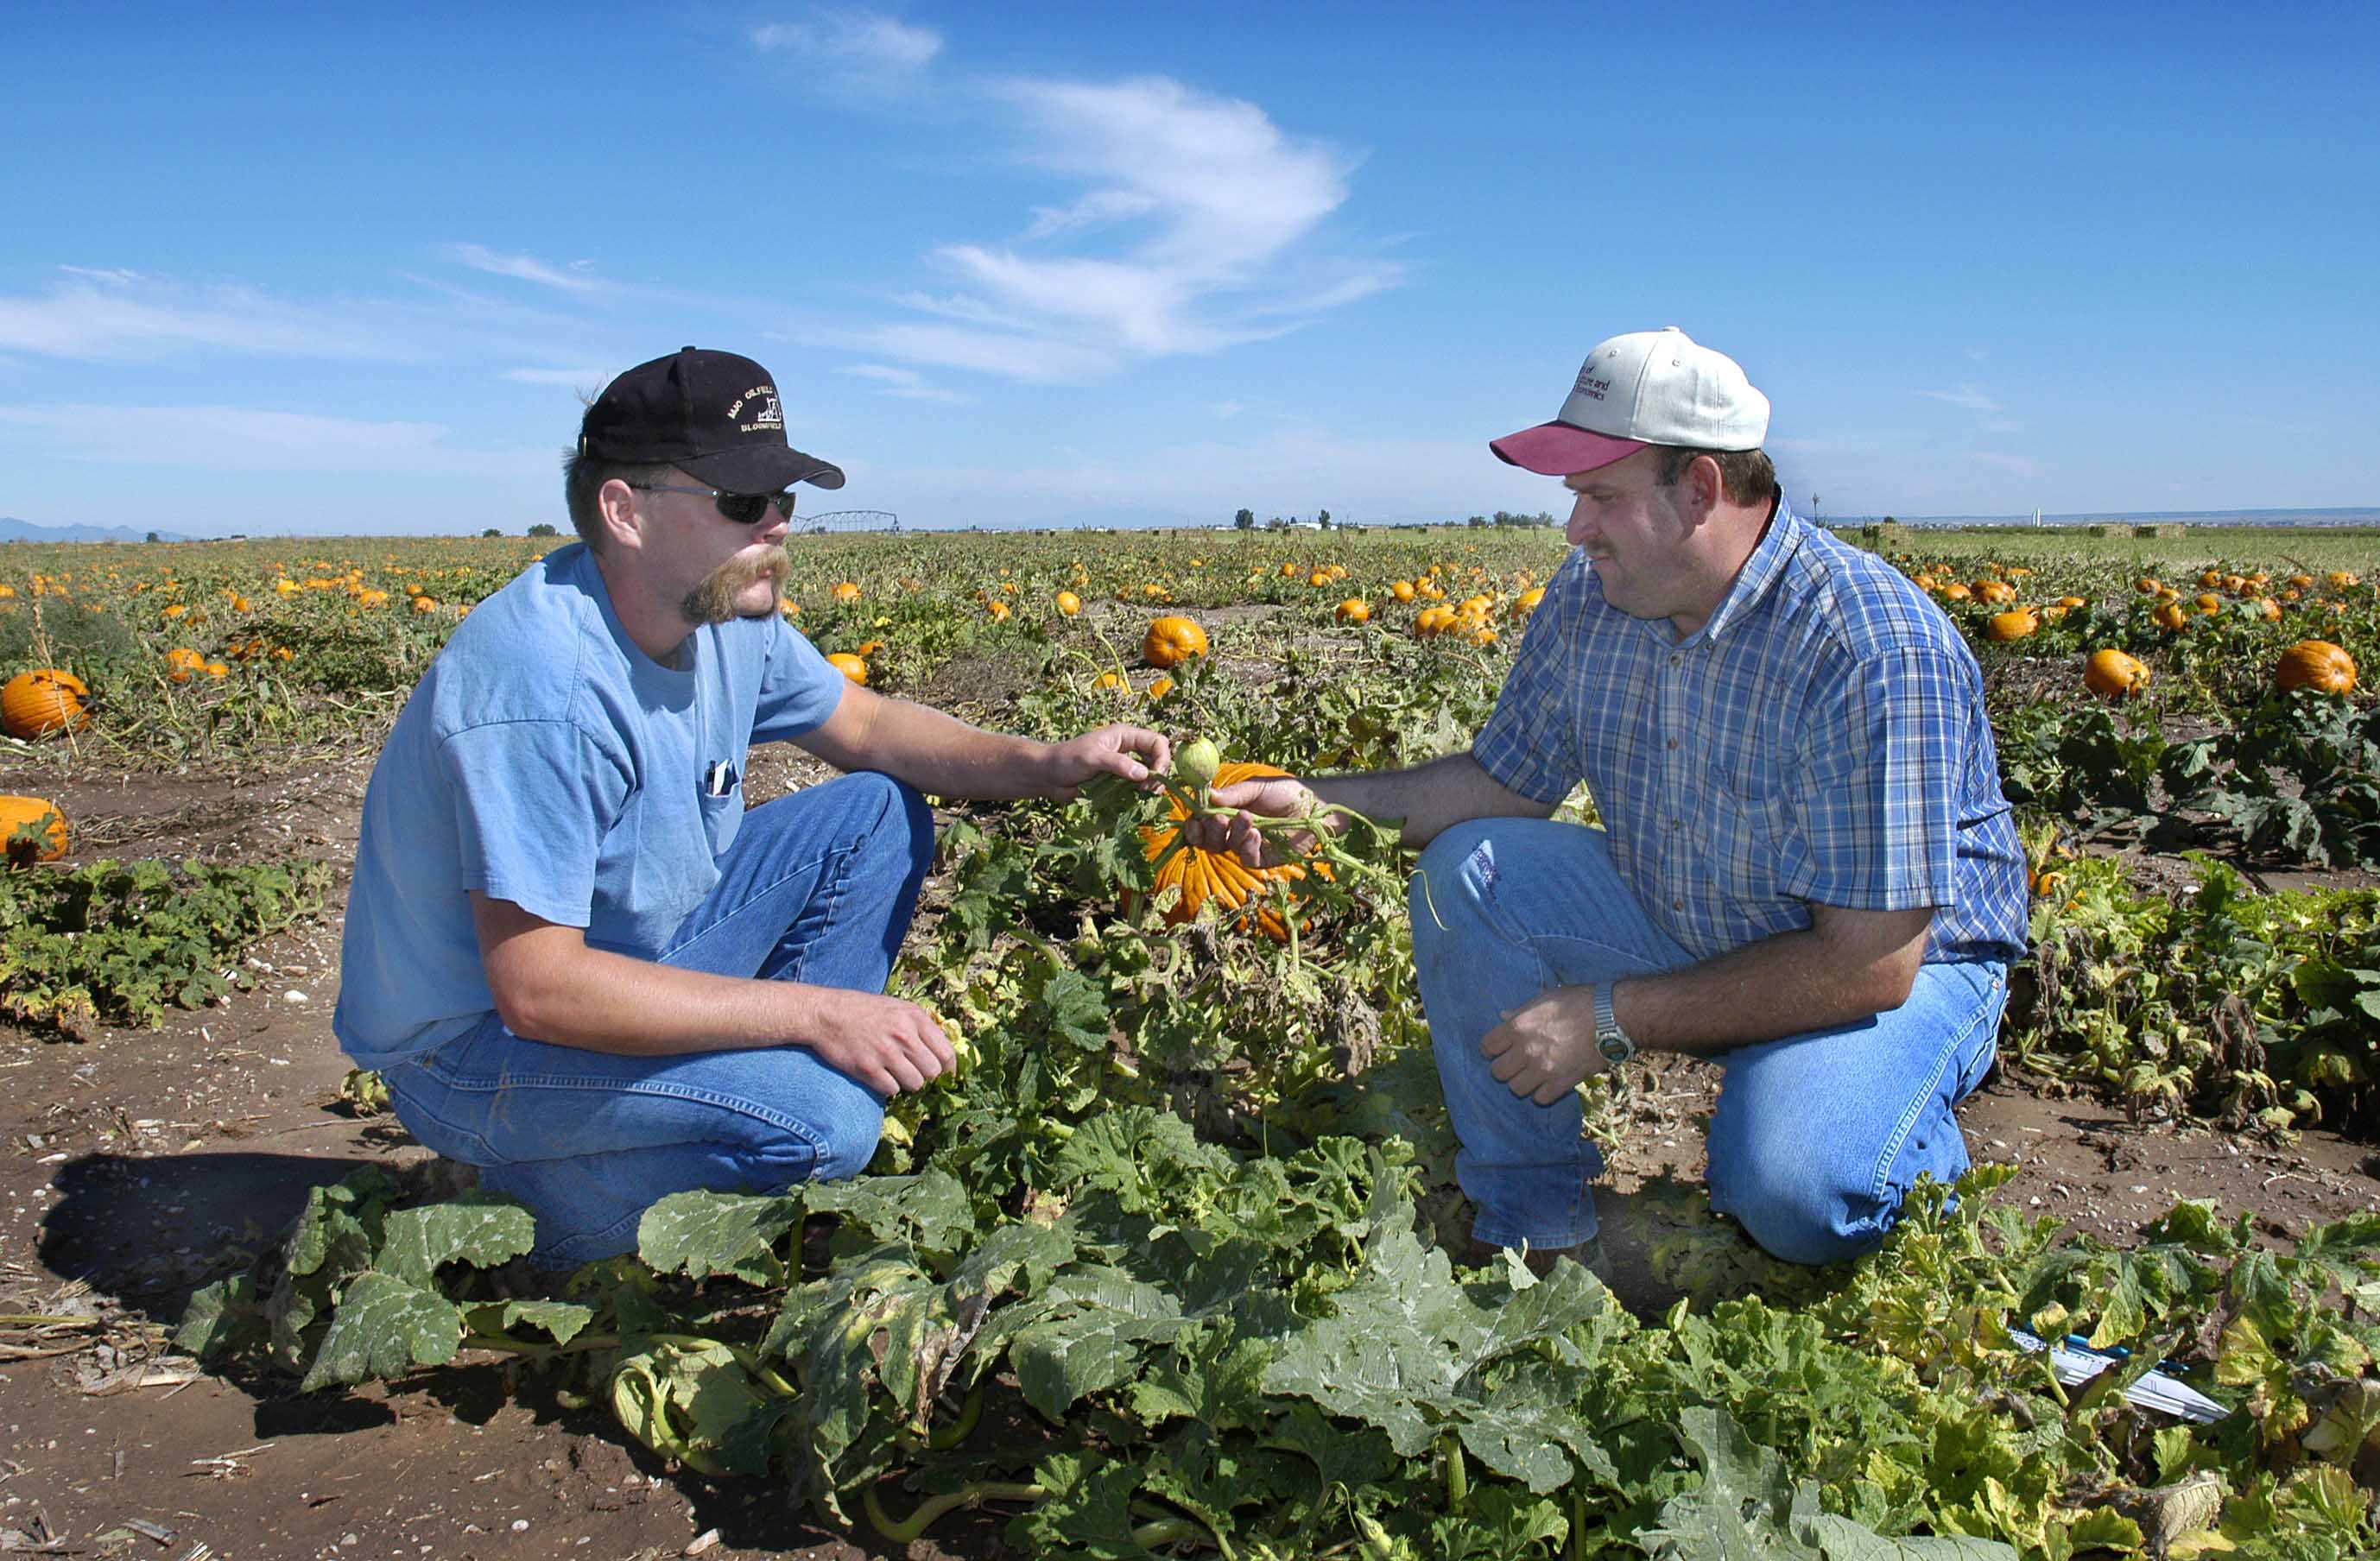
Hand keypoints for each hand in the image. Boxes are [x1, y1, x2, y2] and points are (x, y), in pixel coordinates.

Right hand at [804, 990, 957, 1095]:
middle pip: (933, 1072)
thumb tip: (943, 1052)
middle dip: (925, 1075)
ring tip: (894, 1072)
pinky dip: (888, 1087)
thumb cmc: (863, 1010)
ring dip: (907, 1082)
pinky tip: (879, 1075)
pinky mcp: (868, 1069)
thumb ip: (920, 1026)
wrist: (825, 1014)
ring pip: (915, 1084)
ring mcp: (886, 1053)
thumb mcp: (898, 1007)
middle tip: (913, 1071)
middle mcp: (904, 1035)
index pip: (946, 1053)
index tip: (945, 1074)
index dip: (948, 1068)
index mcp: (915, 1018)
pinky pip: (892, 1090)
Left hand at [1044, 724, 1170, 800]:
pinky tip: (1136, 800)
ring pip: (1149, 774)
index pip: (1157, 742)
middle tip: (1149, 790)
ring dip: (1151, 785)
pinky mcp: (1117, 781)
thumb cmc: (1066, 760)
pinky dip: (1140, 793)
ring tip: (1143, 796)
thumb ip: (1118, 763)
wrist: (1047, 776)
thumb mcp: (1093, 758)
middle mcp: (1128, 748)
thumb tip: (1144, 774)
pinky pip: (1137, 786)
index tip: (1154, 776)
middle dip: (1159, 774)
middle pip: (1158, 758)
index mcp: (1124, 735)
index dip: (1162, 758)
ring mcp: (1124, 766)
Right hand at [1185, 772, 1331, 866]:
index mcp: (1228, 814)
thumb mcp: (1256, 788)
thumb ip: (1233, 794)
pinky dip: (1248, 846)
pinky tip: (1257, 833)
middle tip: (1218, 819)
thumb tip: (1207, 796)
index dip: (1195, 826)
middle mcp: (1234, 832)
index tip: (1195, 820)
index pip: (1203, 825)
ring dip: (1233, 833)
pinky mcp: (1264, 859)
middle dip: (1210, 831)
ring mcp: (1249, 847)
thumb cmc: (1285, 792)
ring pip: (1227, 848)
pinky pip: (1247, 858)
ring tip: (1247, 818)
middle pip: (1210, 841)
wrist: (1315, 804)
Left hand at [1481, 986, 1606, 1104]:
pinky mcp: (1562, 1083)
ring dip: (1523, 1083)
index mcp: (1519, 1026)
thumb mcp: (1547, 998)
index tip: (1498, 1050)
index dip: (1491, 1049)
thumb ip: (1522, 1011)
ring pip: (1516, 1089)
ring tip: (1533, 1075)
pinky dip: (1542, 1094)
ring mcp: (1544, 1069)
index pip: (1488, 1047)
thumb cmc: (1580, 1002)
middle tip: (1516, 1064)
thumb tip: (1503, 1016)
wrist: (1613, 1018)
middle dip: (1505, 1068)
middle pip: (1498, 1072)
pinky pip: (1540, 1098)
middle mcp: (1526, 1050)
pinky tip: (1549, 1083)